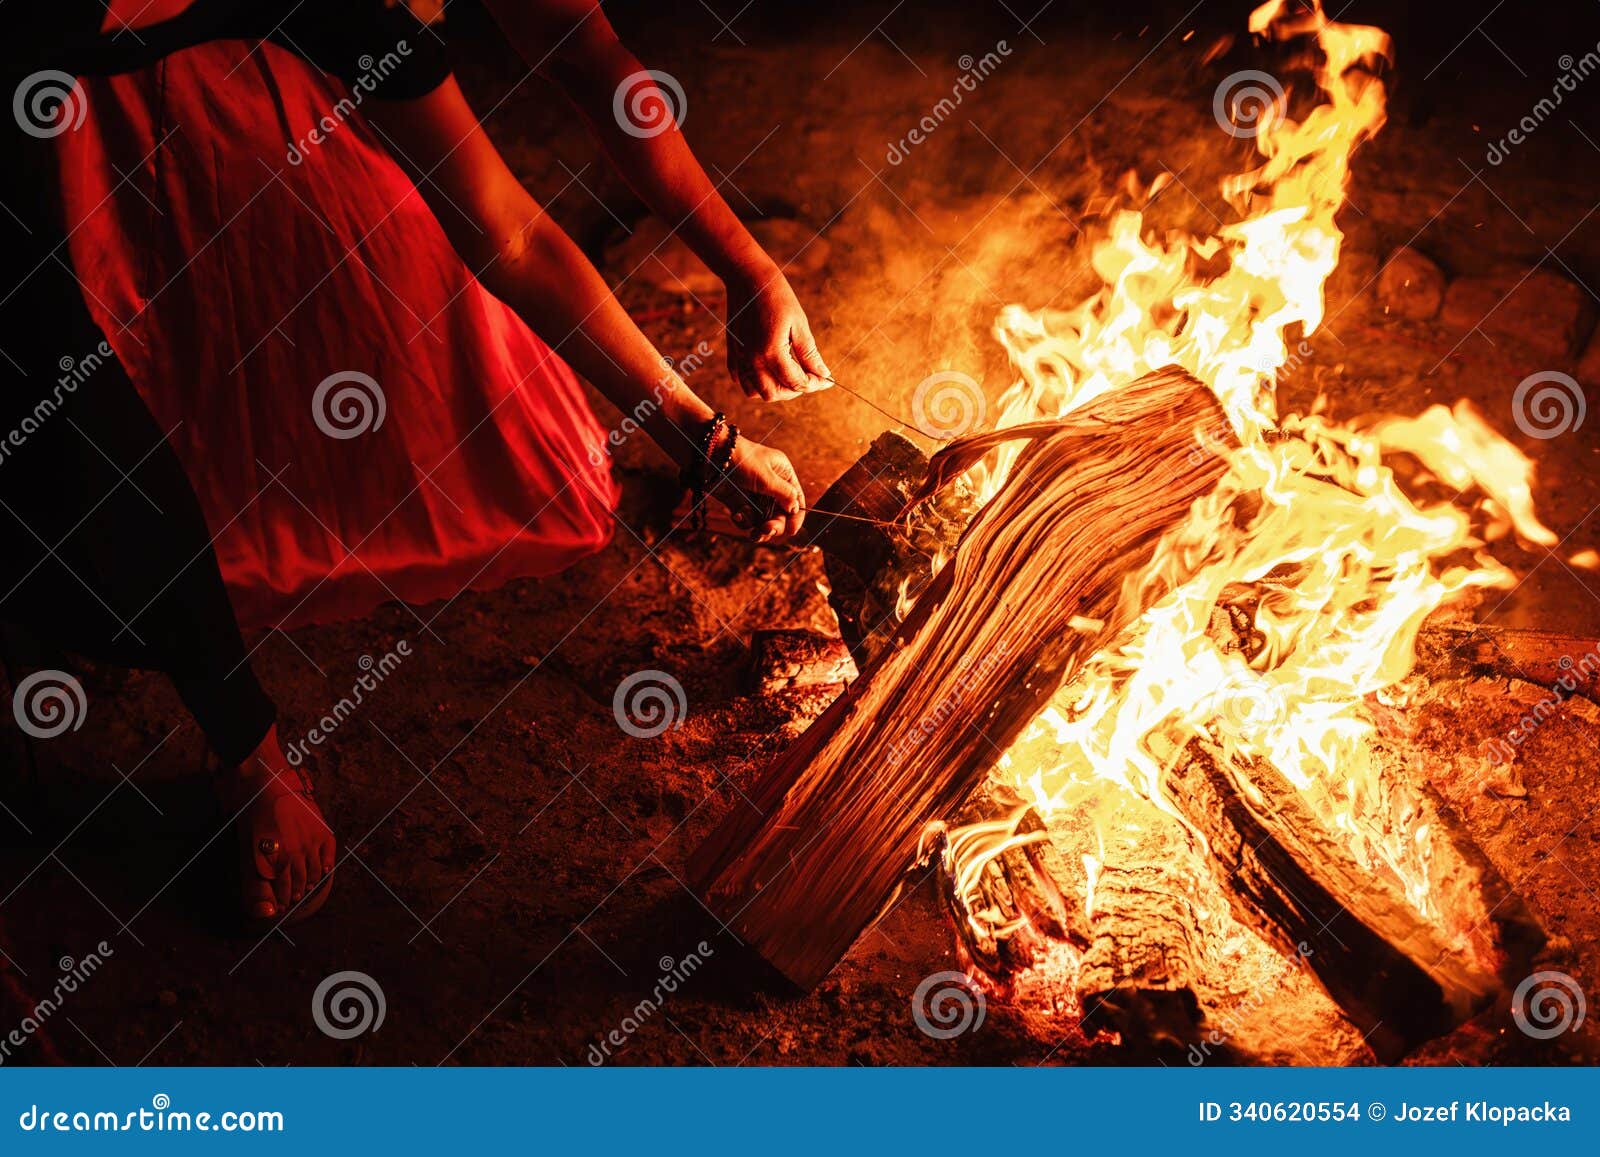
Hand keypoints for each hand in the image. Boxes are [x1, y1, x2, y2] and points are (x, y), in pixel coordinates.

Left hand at [712, 436, 806, 541]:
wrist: (710, 454)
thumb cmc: (742, 459)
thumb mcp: (767, 477)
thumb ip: (784, 494)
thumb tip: (795, 509)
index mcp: (782, 474)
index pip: (796, 498)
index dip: (796, 516)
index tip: (791, 531)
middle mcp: (771, 485)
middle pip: (780, 513)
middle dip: (775, 524)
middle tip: (767, 530)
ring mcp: (754, 495)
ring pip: (763, 520)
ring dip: (760, 529)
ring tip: (754, 534)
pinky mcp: (738, 501)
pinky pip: (747, 519)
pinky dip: (744, 521)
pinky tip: (737, 515)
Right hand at [724, 273, 831, 401]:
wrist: (747, 276)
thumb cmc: (777, 295)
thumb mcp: (799, 324)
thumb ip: (810, 353)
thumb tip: (824, 374)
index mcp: (770, 352)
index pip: (796, 382)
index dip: (815, 384)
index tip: (827, 380)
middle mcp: (752, 359)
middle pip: (775, 394)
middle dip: (795, 391)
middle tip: (809, 379)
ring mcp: (739, 357)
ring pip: (756, 392)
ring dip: (775, 390)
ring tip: (790, 376)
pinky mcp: (732, 352)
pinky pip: (742, 380)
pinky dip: (756, 383)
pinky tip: (771, 371)